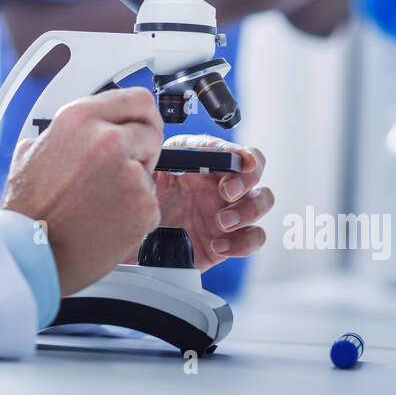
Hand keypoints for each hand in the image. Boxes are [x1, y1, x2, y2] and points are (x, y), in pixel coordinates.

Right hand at [1, 88, 162, 295]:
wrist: (31, 252)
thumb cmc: (28, 209)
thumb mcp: (32, 152)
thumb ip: (65, 134)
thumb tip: (81, 130)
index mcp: (80, 119)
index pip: (136, 99)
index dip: (142, 115)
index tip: (145, 124)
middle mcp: (107, 140)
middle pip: (150, 133)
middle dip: (140, 151)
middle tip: (120, 171)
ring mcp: (128, 173)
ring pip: (149, 172)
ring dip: (132, 186)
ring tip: (100, 204)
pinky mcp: (143, 206)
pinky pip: (150, 204)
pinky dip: (134, 215)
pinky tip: (107, 221)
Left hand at [145, 134, 272, 270]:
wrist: (133, 240)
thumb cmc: (140, 201)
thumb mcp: (146, 175)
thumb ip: (160, 160)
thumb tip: (167, 149)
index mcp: (202, 161)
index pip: (231, 149)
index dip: (240, 153)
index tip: (239, 160)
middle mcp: (219, 183)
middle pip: (255, 170)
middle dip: (246, 180)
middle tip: (226, 192)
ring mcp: (228, 210)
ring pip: (262, 201)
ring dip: (248, 210)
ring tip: (221, 222)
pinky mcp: (230, 240)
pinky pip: (253, 238)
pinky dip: (243, 242)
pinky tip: (219, 245)